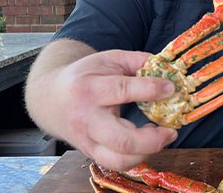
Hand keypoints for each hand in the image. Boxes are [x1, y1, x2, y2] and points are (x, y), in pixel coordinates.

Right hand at [27, 46, 177, 170]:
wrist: (51, 99)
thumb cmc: (85, 76)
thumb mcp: (108, 59)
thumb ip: (138, 61)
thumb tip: (167, 68)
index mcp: (89, 89)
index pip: (122, 90)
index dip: (151, 89)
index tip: (170, 88)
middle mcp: (87, 119)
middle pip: (121, 139)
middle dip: (152, 139)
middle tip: (171, 130)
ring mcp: (87, 141)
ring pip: (118, 160)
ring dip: (147, 152)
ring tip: (160, 136)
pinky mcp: (91, 153)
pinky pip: (117, 164)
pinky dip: (137, 156)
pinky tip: (146, 141)